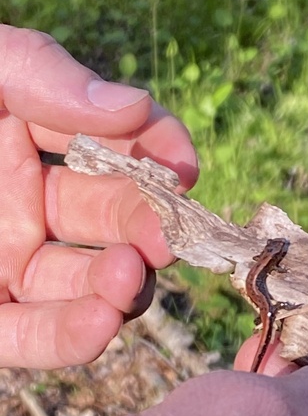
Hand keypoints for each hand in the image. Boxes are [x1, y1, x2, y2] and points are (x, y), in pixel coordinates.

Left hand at [0, 24, 197, 368]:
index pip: (121, 149)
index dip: (160, 154)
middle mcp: (28, 206)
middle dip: (154, 227)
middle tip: (169, 233)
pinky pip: (32, 340)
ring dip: (126, 286)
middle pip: (120, 222)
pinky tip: (103, 317)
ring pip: (90, 287)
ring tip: (130, 273)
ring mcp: (6, 264)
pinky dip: (74, 336)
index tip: (182, 165)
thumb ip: (48, 76)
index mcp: (30, 138)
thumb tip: (136, 106)